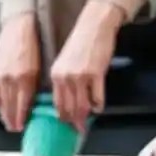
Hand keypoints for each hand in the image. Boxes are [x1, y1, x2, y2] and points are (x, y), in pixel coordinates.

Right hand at [0, 13, 39, 131]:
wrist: (17, 30)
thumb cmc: (33, 48)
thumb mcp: (40, 70)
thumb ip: (36, 89)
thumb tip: (35, 107)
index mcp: (26, 80)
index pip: (21, 108)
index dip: (20, 120)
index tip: (21, 128)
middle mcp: (11, 81)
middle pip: (9, 109)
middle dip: (12, 121)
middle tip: (14, 128)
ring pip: (0, 104)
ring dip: (4, 114)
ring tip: (8, 121)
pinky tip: (0, 106)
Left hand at [50, 0, 122, 129]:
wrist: (94, 27)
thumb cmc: (80, 44)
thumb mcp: (64, 63)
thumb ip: (63, 81)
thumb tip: (68, 102)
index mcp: (55, 75)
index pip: (57, 104)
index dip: (62, 117)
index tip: (67, 124)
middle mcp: (65, 78)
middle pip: (69, 109)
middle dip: (74, 122)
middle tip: (79, 129)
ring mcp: (81, 77)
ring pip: (82, 107)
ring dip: (86, 117)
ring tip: (88, 122)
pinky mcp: (96, 75)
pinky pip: (98, 98)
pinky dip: (99, 106)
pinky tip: (99, 106)